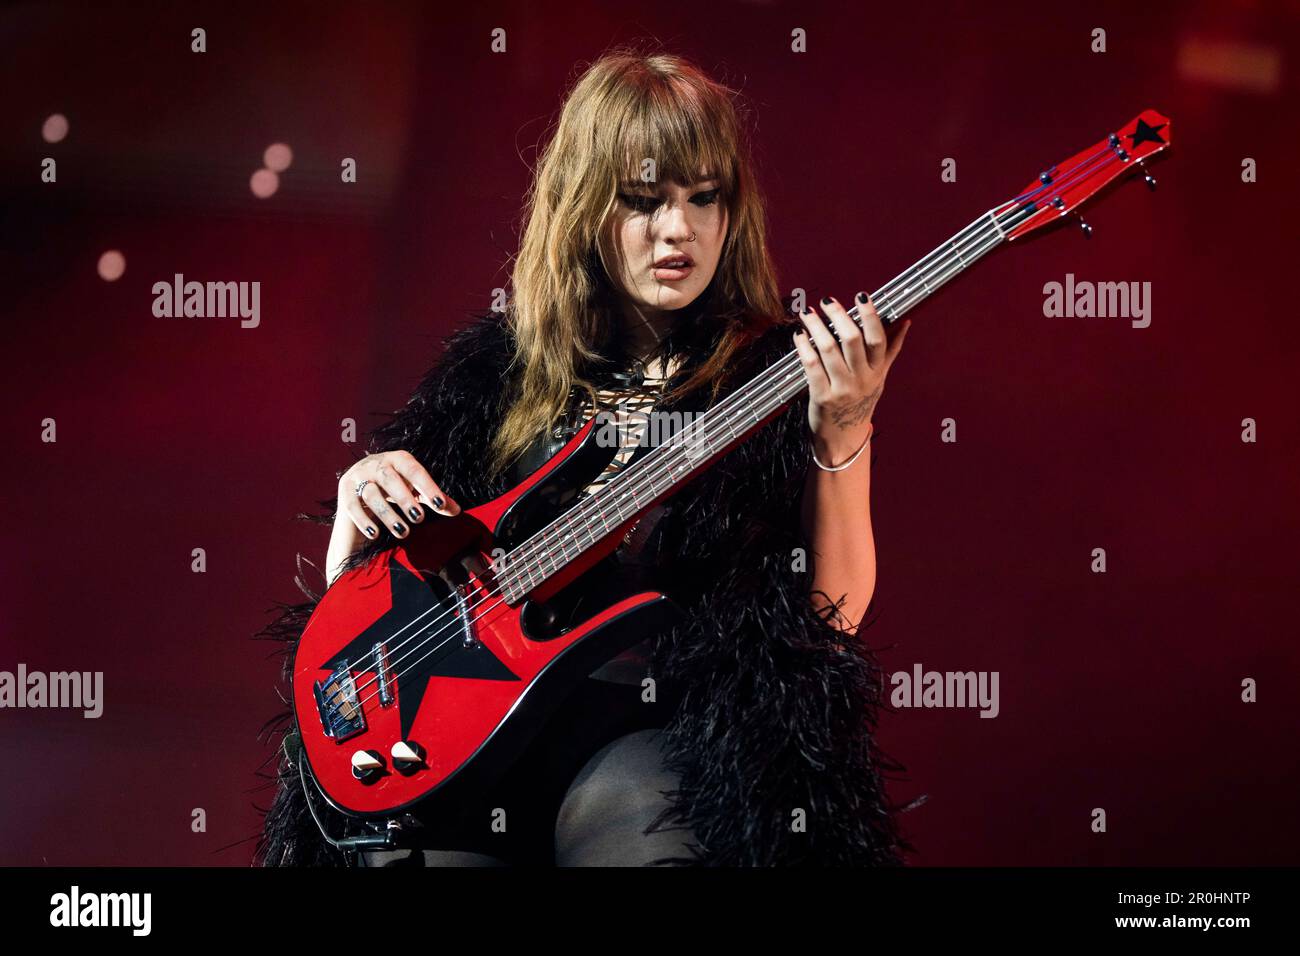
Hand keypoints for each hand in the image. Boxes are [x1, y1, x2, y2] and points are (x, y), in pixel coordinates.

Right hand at [336, 450, 459, 541]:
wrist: (359, 495)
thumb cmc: (393, 492)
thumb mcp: (414, 494)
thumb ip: (434, 500)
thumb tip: (457, 511)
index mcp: (396, 459)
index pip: (413, 469)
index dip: (427, 486)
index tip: (440, 505)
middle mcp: (374, 463)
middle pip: (389, 478)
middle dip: (405, 499)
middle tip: (419, 518)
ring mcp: (356, 477)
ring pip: (370, 493)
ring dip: (388, 514)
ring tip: (403, 532)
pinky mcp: (343, 493)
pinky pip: (352, 507)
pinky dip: (364, 521)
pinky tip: (375, 534)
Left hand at [793, 293, 910, 462]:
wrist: (844, 437)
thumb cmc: (861, 402)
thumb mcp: (880, 377)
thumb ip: (892, 349)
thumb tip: (906, 322)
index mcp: (877, 371)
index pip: (877, 338)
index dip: (870, 315)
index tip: (861, 296)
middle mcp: (861, 379)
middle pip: (852, 339)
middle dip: (839, 315)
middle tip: (827, 301)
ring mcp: (841, 388)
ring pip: (828, 348)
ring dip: (816, 326)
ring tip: (807, 313)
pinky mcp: (821, 396)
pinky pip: (811, 365)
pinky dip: (803, 346)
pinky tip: (799, 335)